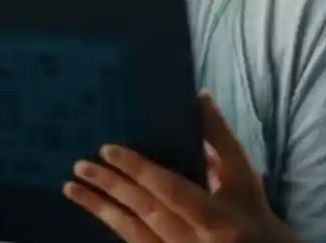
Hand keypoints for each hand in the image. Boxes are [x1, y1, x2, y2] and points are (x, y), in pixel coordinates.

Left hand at [63, 92, 298, 242]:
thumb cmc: (253, 214)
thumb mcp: (243, 176)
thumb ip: (220, 138)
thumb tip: (199, 97)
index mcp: (218, 219)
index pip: (172, 192)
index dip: (139, 170)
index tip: (109, 149)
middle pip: (146, 212)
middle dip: (111, 187)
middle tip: (81, 165)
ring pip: (133, 233)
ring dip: (101, 208)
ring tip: (72, 188)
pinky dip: (113, 223)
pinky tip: (95, 208)